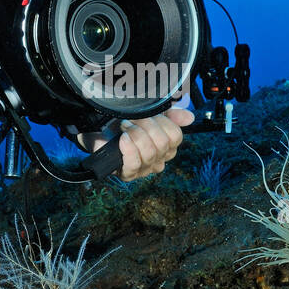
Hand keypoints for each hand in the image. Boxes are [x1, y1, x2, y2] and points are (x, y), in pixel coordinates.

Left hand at [77, 106, 194, 181]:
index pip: (175, 136)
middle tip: (131, 120)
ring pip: (150, 152)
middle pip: (163, 143)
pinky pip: (134, 163)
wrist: (99, 129)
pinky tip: (122, 140)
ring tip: (124, 128)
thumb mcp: (150, 114)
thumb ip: (171, 115)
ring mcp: (144, 169)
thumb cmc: (124, 123)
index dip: (162, 122)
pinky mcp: (128, 174)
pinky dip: (128, 149)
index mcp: (167, 146)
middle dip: (145, 126)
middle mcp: (158, 160)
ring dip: (134, 135)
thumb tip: (190, 117)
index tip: (146, 114)